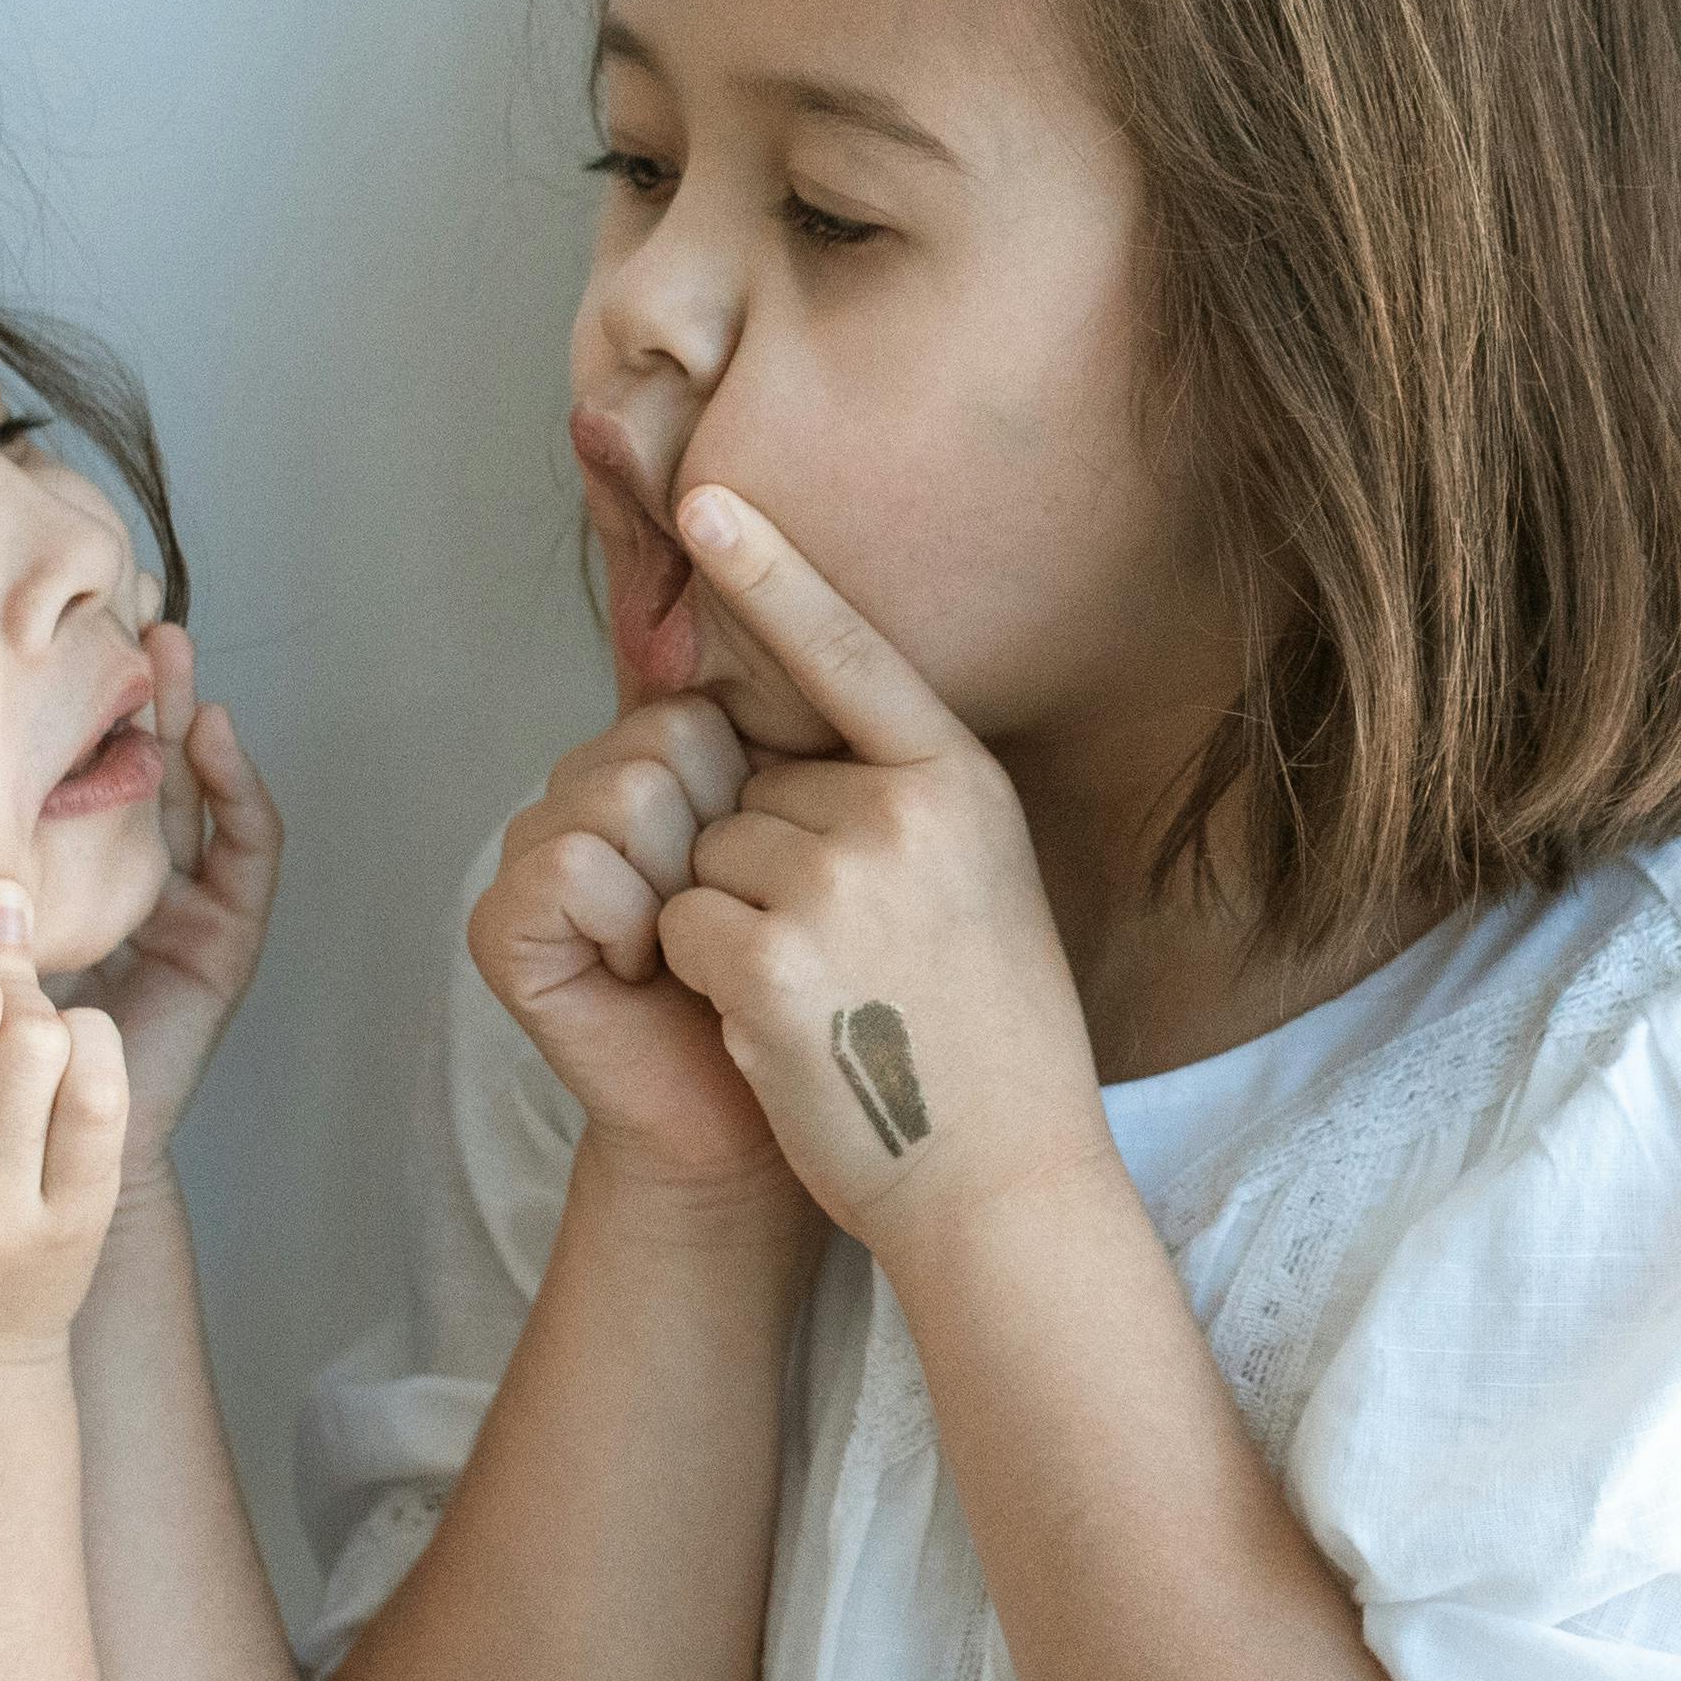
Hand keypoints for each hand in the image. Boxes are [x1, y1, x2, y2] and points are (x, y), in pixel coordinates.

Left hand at [78, 620, 279, 1205]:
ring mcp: (177, 911)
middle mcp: (121, 888)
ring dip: (187, 716)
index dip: (62, 705)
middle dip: (131, 689)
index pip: (65, 774)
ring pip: (191, 793)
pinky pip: (246, 855)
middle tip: (117, 609)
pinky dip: (237, 790)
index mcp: (50, 882)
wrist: (14, 1157)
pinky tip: (212, 736)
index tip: (33, 632)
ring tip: (169, 650)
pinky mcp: (221, 942)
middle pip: (135, 767)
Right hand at [472, 692, 805, 1215]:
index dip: (758, 781)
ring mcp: (536, 852)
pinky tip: (643, 972)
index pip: (703, 700)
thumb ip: (811, 749)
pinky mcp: (502, 922)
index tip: (777, 852)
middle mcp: (589, 791)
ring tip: (694, 950)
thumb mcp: (835, 850)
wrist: (775, 1125)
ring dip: (683, 884)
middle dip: (728, 836)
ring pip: (623, 792)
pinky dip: (625, 920)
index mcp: (662, 763)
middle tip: (738, 922)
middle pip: (665, 736)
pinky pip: (572, 862)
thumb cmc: (823, 991)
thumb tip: (806, 612)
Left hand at [645, 487, 1113, 1257]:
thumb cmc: (990, 1040)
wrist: (1002, 1182)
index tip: (704, 498)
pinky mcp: (765, 962)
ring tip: (827, 999)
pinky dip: (704, 979)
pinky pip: (678, 927)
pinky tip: (783, 1029)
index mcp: (962, 783)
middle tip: (854, 961)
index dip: (773, 572)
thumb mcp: (986, 882)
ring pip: (705, 856)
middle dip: (763, 863)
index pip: (852, 652)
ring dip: (730, 925)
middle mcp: (899, 815)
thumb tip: (789, 748)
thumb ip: (903, 804)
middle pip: (750, 786)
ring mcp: (831, 886)